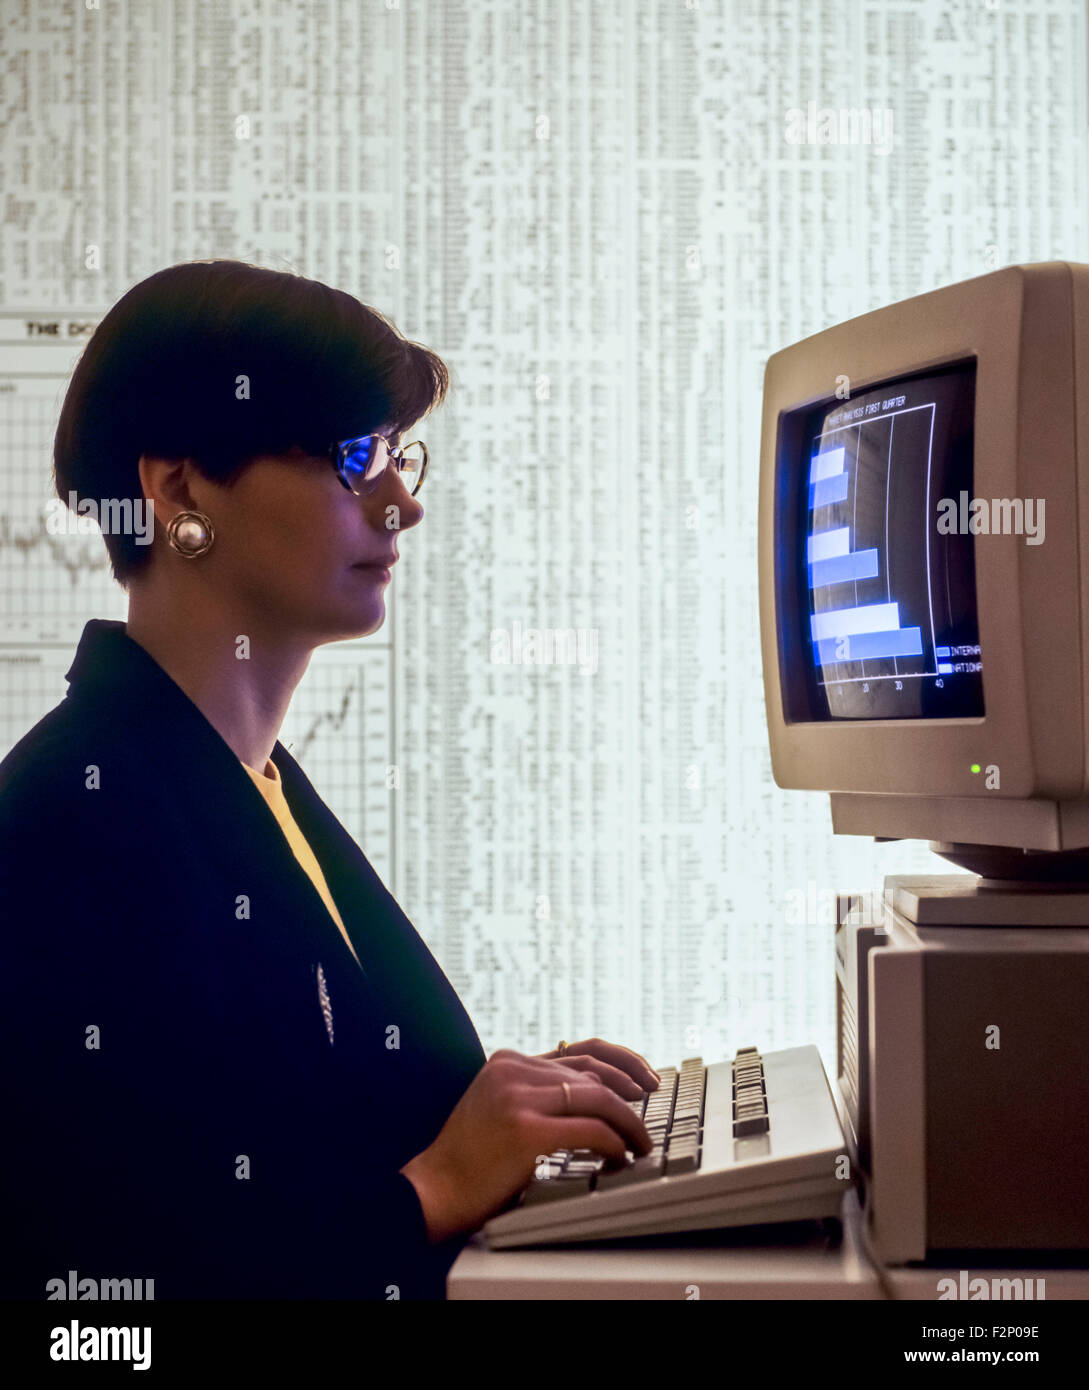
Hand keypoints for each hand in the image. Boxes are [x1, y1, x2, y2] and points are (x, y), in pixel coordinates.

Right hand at [400, 1046, 656, 1244]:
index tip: (644, 1077)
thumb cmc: (471, 1159)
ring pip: (597, 1099)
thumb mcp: (501, 1108)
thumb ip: (539, 1093)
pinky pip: (590, 1131)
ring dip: (628, 1122)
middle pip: (592, 1072)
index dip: (619, 1061)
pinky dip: (614, 1143)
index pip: (578, 1050)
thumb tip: (597, 1094)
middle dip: (631, 1089)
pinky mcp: (525, 1129)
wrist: (434, 1190)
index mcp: (509, 1061)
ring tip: (640, 1141)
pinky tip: (620, 1156)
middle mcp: (514, 1071)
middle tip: (652, 1108)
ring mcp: (519, 1097)